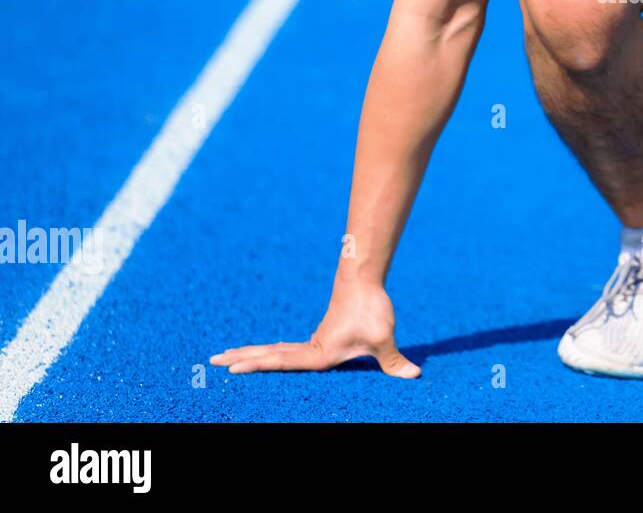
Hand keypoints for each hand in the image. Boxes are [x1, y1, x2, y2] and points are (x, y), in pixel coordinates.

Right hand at [210, 281, 420, 377]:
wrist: (364, 280)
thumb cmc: (372, 309)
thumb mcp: (384, 338)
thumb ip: (394, 361)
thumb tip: (414, 375)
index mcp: (319, 353)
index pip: (282, 362)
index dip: (258, 365)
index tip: (233, 366)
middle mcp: (311, 348)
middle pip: (270, 355)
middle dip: (243, 359)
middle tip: (213, 361)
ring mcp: (313, 342)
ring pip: (275, 351)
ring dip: (252, 354)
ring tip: (226, 358)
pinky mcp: (319, 337)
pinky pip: (287, 349)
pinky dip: (270, 353)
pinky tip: (264, 355)